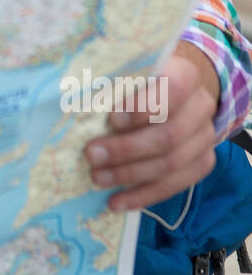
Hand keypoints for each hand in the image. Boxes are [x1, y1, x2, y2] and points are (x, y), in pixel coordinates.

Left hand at [84, 41, 220, 211]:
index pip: (172, 89)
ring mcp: (205, 138)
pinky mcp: (201, 163)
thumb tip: (70, 96)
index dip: (143, 107)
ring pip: (172, 164)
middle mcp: (201, 107)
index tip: (112, 119)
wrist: (178, 92)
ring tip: (97, 178)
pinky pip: (175, 186)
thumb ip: (111, 82)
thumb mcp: (130, 72)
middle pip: (169, 134)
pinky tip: (115, 202)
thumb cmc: (143, 81)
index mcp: (185, 75)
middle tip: (92, 154)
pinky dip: (142, 196)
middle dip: (126, 149)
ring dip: (130, 174)